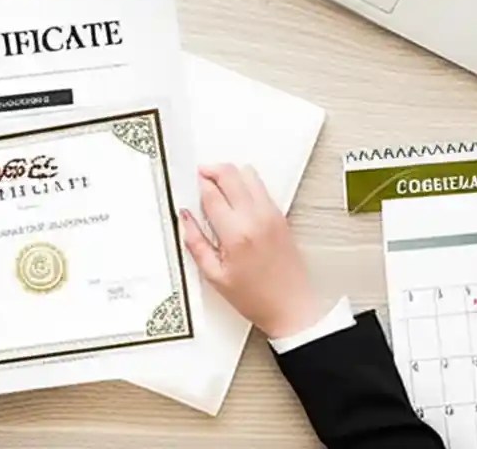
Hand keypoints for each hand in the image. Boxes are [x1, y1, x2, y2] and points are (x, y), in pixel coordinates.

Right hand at [180, 164, 322, 339]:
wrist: (291, 307)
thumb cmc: (256, 297)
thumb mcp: (215, 276)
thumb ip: (195, 243)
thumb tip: (185, 219)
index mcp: (236, 234)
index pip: (211, 193)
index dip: (198, 185)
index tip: (190, 187)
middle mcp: (256, 218)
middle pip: (230, 174)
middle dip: (212, 170)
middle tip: (202, 176)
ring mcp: (271, 215)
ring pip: (249, 174)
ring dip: (231, 174)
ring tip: (219, 187)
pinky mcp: (281, 217)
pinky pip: (261, 188)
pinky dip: (246, 185)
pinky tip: (237, 200)